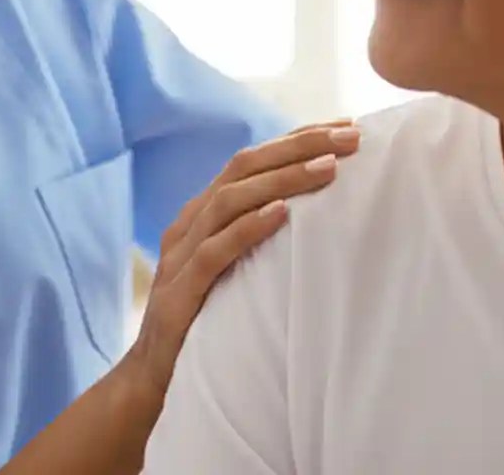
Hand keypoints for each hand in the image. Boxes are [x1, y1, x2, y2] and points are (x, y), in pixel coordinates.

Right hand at [120, 120, 361, 403]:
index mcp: (203, 213)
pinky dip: (249, 228)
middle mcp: (190, 224)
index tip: (346, 126)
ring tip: (329, 168)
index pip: (252, 160)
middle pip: (243, 167)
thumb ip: (259, 237)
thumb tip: (319, 212)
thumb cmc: (206, 320)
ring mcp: (181, 256)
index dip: (297, 139)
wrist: (153, 377)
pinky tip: (283, 214)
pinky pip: (215, 251)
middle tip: (350, 137)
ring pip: (230, 200)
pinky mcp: (180, 292)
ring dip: (283, 180)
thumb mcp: (235, 268)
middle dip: (299, 147)